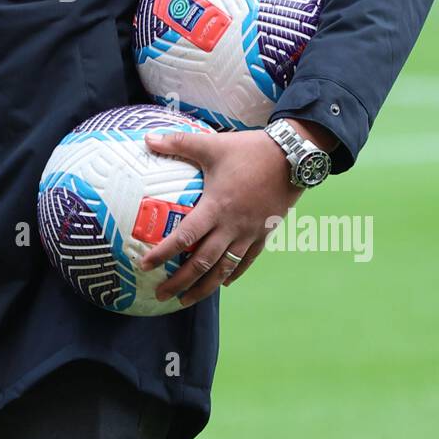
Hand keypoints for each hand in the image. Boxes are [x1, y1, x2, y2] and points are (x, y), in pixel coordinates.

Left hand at [139, 128, 304, 307]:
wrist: (292, 157)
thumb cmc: (249, 150)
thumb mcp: (211, 144)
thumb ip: (178, 143)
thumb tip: (147, 138)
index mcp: (216, 207)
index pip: (184, 237)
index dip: (163, 253)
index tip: (146, 266)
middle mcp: (232, 226)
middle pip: (202, 263)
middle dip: (180, 282)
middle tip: (161, 294)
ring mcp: (249, 233)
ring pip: (224, 270)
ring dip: (204, 288)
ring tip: (186, 300)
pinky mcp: (264, 234)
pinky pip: (246, 261)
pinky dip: (233, 274)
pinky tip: (223, 284)